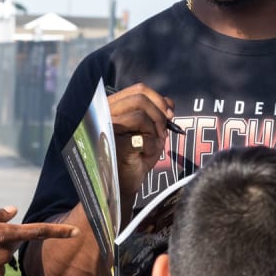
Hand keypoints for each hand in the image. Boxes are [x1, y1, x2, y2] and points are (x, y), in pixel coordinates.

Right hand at [108, 83, 175, 206]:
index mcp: (114, 107)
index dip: (158, 99)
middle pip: (140, 99)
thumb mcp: (150, 132)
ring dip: (155, 132)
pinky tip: (145, 155)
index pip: (138, 89)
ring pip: (140, 115)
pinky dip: (151, 146)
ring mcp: (107, 128)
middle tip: (163, 133)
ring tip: (152, 146)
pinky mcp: (112, 144)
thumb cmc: (135, 157)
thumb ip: (157, 113)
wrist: (123, 185)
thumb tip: (169, 101)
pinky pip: (142, 136)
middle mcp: (106, 114)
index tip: (169, 114)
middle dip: (158, 115)